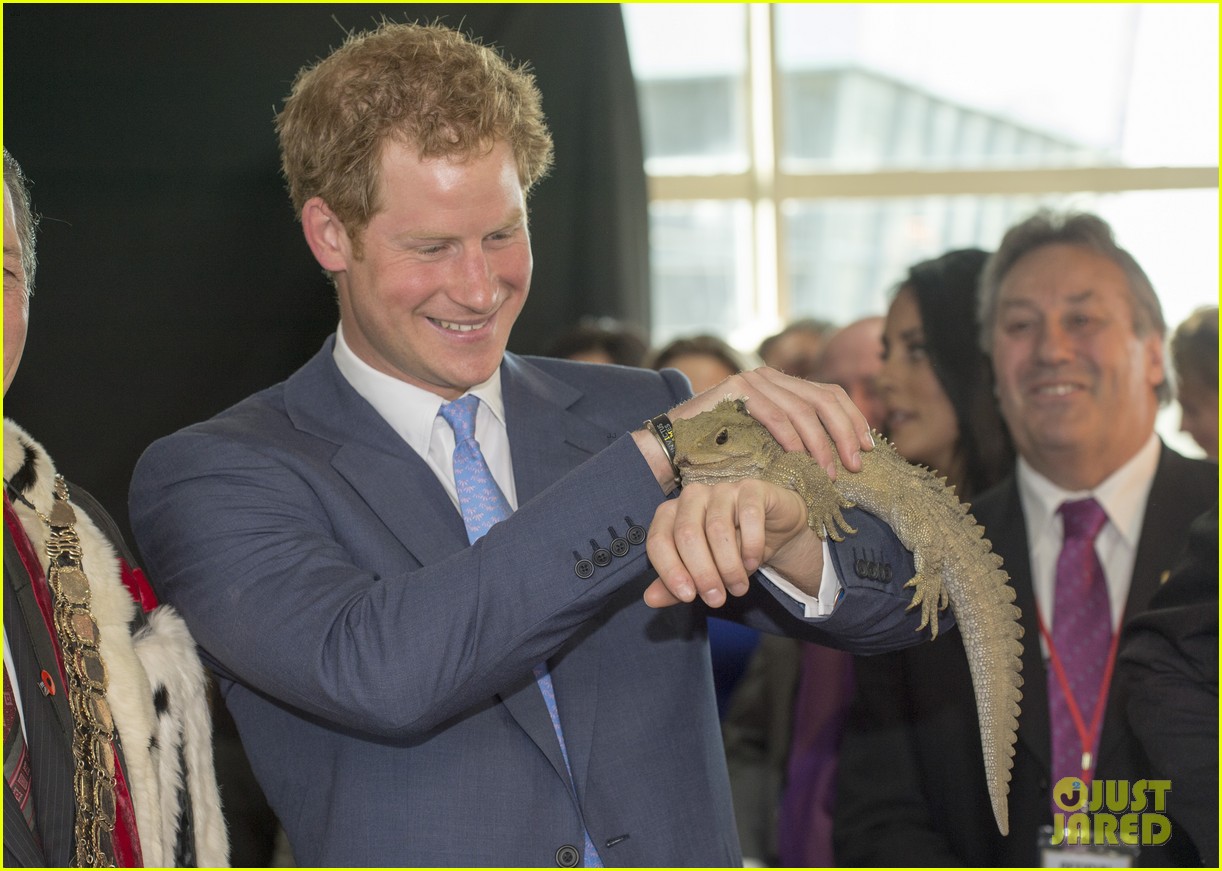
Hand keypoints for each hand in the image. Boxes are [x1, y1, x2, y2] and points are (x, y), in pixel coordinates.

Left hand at [643, 478, 824, 607]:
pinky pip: (749, 516)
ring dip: (729, 566)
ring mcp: (721, 489)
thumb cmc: (730, 550)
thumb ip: (675, 584)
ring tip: (738, 587)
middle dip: (702, 573)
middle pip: (687, 535)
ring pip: (717, 528)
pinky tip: (753, 562)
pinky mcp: (751, 488)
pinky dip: (751, 545)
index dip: (670, 571)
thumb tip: (650, 599)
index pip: (659, 540)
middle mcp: (692, 496)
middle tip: (717, 599)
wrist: (772, 532)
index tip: (688, 597)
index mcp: (671, 513)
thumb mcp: (702, 571)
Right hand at [670, 367, 873, 479]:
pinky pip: (774, 414)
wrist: (672, 447)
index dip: (854, 419)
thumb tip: (840, 455)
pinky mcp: (736, 389)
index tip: (868, 448)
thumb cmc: (720, 452)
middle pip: (823, 397)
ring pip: (802, 408)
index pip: (830, 393)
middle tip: (856, 463)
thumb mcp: (766, 443)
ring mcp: (753, 379)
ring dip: (821, 443)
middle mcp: (770, 376)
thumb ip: (796, 438)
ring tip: (830, 471)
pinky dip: (791, 437)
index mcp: (782, 384)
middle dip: (845, 432)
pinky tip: (801, 458)